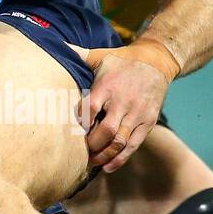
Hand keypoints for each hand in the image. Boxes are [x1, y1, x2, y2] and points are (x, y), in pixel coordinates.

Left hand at [78, 38, 173, 172]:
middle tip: (78, 152)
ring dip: (104, 155)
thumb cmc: (121, 60)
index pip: (90, 108)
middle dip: (91, 145)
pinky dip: (120, 159)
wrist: (156, 62)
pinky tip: (108, 167)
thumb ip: (77, 54)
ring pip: (120, 141)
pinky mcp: (148, 122)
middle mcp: (123, 101)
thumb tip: (56, 46)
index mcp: (107, 86)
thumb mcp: (99, 55)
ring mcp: (137, 113)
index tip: (67, 131)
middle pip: (106, 130)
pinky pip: (134, 145)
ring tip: (90, 163)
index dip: (80, 123)